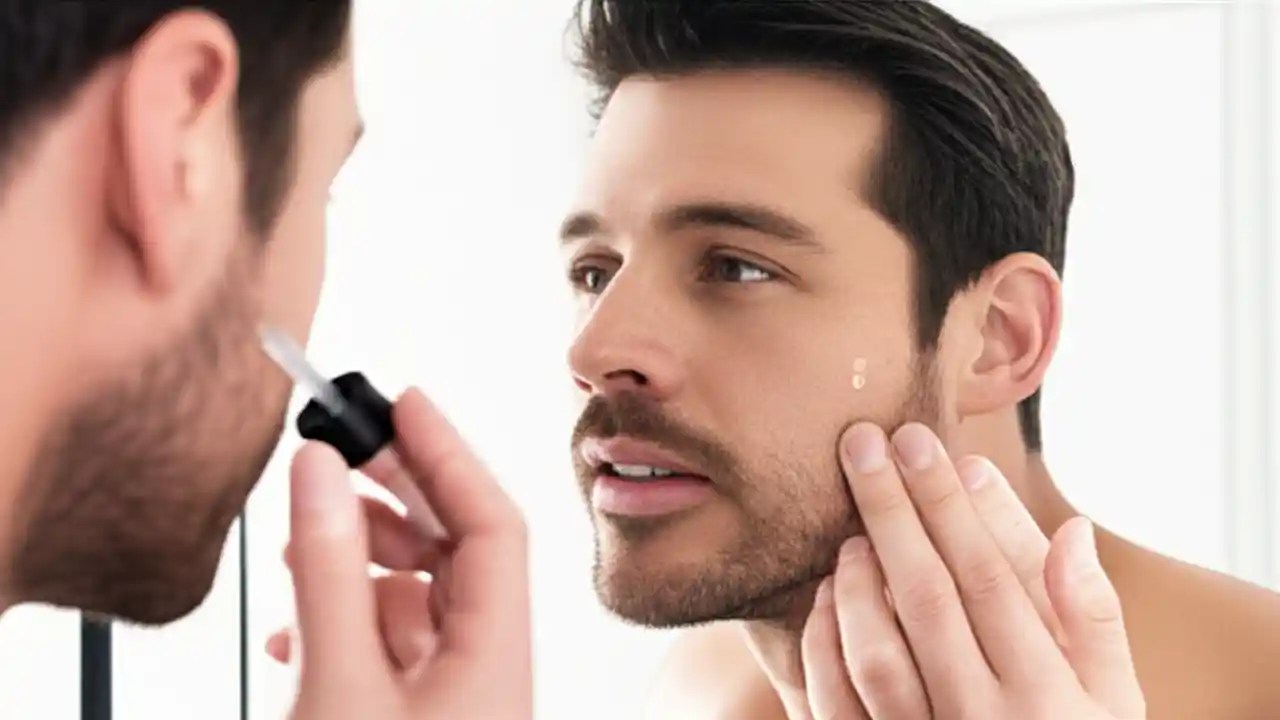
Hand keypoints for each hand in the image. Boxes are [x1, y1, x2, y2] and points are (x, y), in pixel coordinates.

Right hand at [277, 388, 530, 719]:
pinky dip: (346, 626)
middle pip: (455, 553)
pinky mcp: (418, 718)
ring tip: (295, 552)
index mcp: (497, 656)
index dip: (448, 455)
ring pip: (414, 602)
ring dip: (357, 568)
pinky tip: (293, 635)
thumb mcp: (336, 681)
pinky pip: (390, 650)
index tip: (402, 403)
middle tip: (340, 452)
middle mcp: (488, 671)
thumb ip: (328, 574)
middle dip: (395, 499)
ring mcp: (455, 698)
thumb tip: (319, 468)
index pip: (492, 522)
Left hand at [800, 423, 1144, 719]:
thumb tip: (1071, 530)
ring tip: (854, 525)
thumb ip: (1093, 622)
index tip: (924, 443)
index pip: (989, 577)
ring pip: (876, 648)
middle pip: (925, 594)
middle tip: (863, 441)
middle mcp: (982, 719)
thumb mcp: (1115, 706)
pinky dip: (824, 640)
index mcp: (1047, 695)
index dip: (951, 504)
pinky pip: (835, 700)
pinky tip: (828, 594)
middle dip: (892, 509)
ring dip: (857, 576)